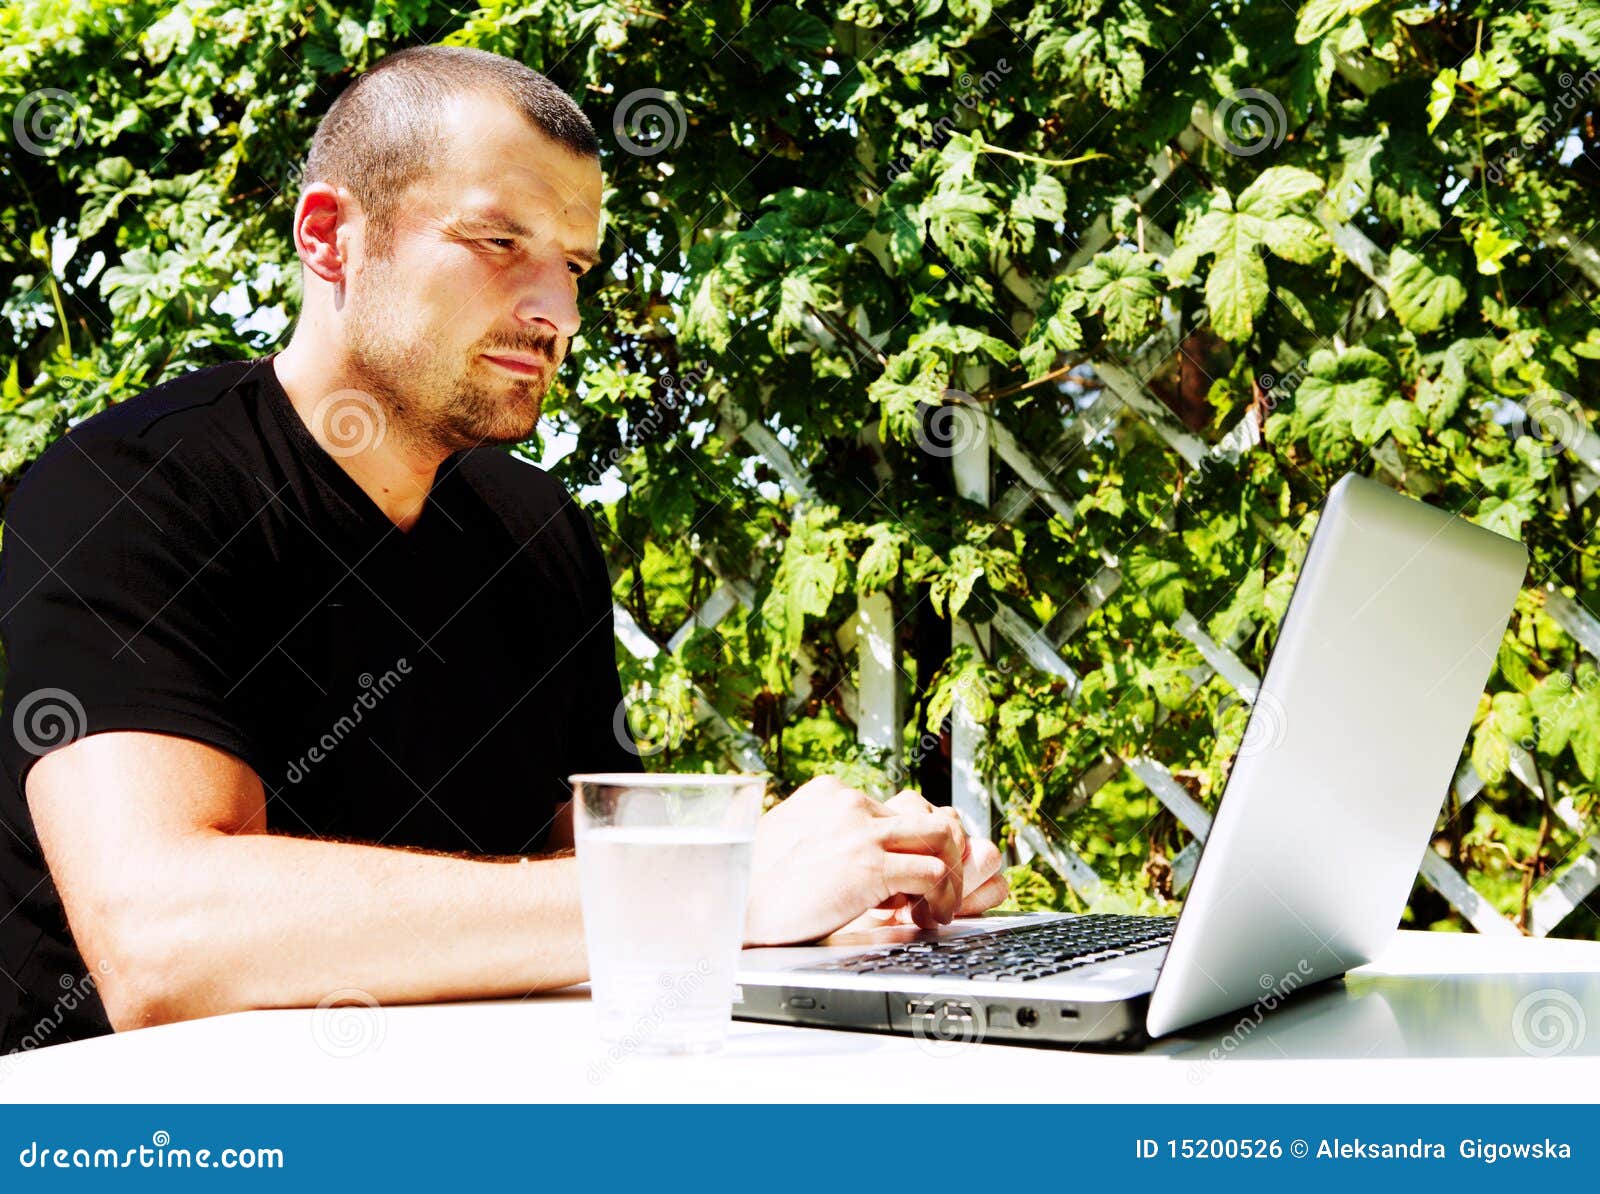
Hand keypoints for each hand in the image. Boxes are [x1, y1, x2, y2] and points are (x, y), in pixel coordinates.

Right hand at [742, 776, 1007, 946]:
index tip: (908, 875)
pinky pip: (933, 874)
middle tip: (938, 890)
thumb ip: (821, 835)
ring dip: (951, 876)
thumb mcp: (787, 838)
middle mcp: (850, 802)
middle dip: (945, 854)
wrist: (730, 904)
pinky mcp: (871, 867)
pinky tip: (928, 918)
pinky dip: (942, 899)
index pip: (896, 808)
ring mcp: (863, 831)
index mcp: (830, 792)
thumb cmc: (750, 883)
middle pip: (928, 815)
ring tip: (939, 906)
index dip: (910, 845)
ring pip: (943, 838)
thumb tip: (842, 852)